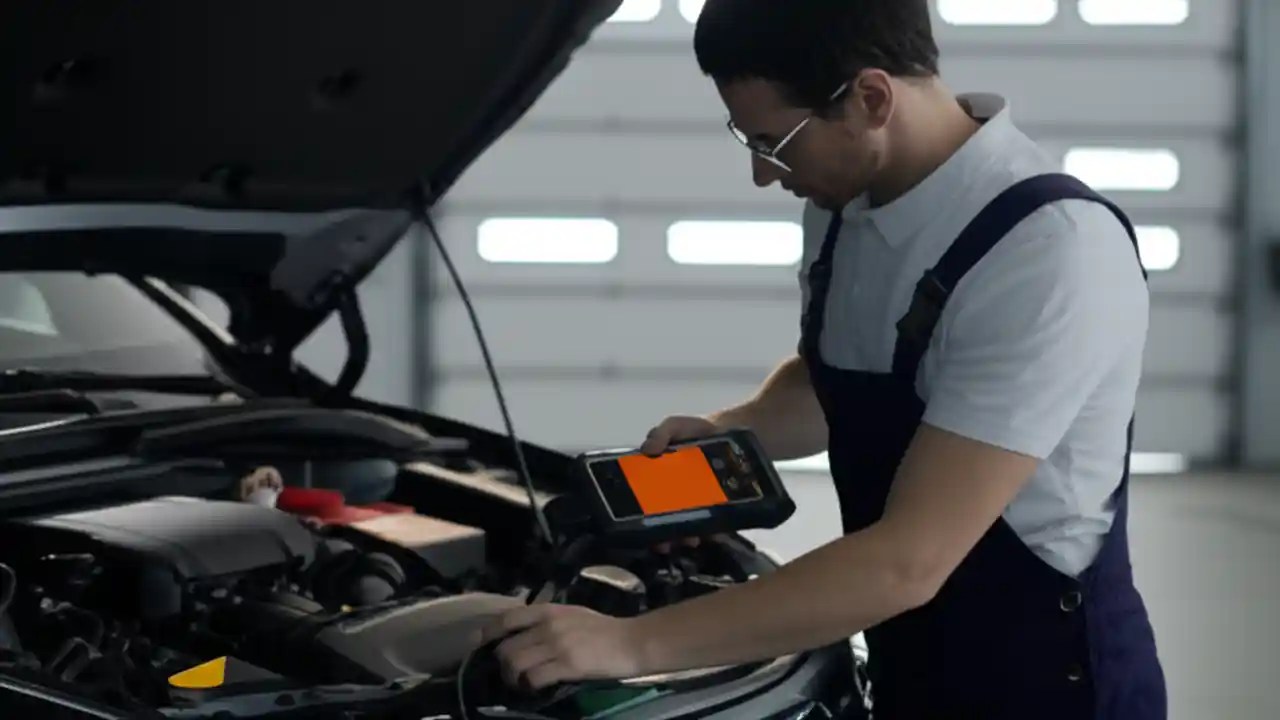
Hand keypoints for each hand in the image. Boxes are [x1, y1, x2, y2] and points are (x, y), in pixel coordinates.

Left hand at [478, 604, 646, 690]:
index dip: (487, 631)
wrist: (631, 641)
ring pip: (515, 663)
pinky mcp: (567, 665)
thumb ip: (548, 619)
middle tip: (509, 673)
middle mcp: (548, 626)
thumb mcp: (572, 614)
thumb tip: (523, 631)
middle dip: (501, 664)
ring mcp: (557, 645)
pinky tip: (535, 688)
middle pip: (507, 646)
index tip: (477, 642)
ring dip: (512, 677)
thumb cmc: (604, 628)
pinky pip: (534, 678)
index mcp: (549, 611)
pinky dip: (529, 686)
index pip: (507, 618)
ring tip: (519, 683)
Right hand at [640, 416, 723, 552]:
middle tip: (665, 543)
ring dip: (687, 537)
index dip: (641, 518)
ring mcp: (698, 504)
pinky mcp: (720, 507)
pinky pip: (716, 524)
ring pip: (690, 527)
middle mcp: (676, 497)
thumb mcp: (675, 426)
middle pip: (665, 522)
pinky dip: (714, 532)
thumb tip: (646, 449)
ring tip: (691, 539)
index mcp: (659, 480)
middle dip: (663, 536)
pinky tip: (715, 535)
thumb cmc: (697, 430)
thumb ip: (660, 433)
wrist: (732, 432)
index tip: (639, 527)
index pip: (645, 503)